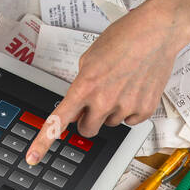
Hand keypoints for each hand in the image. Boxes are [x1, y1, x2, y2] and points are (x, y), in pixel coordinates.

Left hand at [25, 0, 189, 163]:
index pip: (58, 121)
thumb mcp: (90, 58)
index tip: (33, 157)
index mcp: (85, 85)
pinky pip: (130, 120)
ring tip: (122, 84)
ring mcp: (125, 107)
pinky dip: (131, 109)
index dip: (43, 142)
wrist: (157, 32)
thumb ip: (81, 85)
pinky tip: (135, 88)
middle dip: (88, 120)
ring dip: (112, 111)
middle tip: (96, 103)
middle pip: (87, 130)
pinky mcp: (144, 110)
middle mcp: (104, 100)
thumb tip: (79, 106)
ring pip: (110, 124)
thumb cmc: (124, 38)